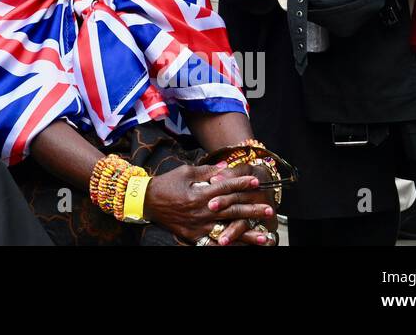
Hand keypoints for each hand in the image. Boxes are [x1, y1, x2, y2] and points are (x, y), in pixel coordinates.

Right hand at [143, 164, 276, 245]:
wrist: (147, 201)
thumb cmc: (167, 184)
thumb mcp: (186, 172)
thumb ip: (207, 171)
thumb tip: (226, 168)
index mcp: (201, 194)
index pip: (226, 188)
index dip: (242, 183)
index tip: (256, 181)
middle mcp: (202, 212)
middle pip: (233, 211)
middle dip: (252, 210)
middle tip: (269, 209)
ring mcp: (199, 227)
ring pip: (228, 230)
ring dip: (248, 234)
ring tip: (265, 236)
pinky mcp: (194, 237)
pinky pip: (214, 243)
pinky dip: (229, 246)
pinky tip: (241, 248)